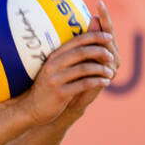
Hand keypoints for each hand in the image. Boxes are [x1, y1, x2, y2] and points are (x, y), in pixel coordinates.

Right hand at [19, 11, 115, 125]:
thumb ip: (70, 57)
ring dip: (101, 69)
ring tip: (111, 72)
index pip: (76, 41)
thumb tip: (89, 43)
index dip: (94, 36)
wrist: (33, 108)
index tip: (109, 36)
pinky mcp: (60, 93)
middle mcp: (53, 65)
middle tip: (111, 55)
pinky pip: (83, 84)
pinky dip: (97, 82)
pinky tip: (105, 82)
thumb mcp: (56, 69)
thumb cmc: (50, 86)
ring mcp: (56, 79)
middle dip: (100, 51)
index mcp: (54, 56)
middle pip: (81, 52)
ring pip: (84, 69)